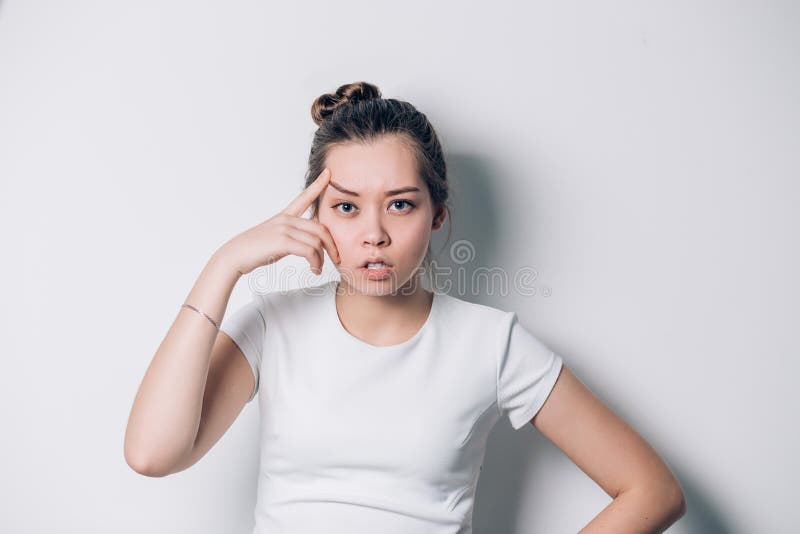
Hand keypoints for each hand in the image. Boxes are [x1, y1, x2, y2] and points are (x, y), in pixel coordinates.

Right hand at [216, 168, 340, 275]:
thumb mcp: (275, 238)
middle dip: (332, 245)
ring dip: (322, 258)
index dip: (318, 185)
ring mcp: (284, 229)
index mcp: (284, 216)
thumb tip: (308, 245)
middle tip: (336, 258)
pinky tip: (314, 270)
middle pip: (321, 228)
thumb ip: (292, 236)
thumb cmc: (254, 250)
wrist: (234, 256)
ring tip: (318, 269)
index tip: (329, 173)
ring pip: (317, 241)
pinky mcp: (283, 241)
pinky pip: (310, 251)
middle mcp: (286, 219)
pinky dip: (315, 262)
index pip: (304, 197)